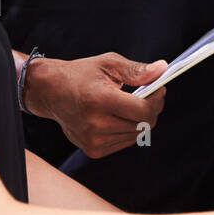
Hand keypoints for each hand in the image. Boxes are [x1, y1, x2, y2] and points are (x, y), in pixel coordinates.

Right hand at [24, 53, 166, 158]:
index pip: (143, 110)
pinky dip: (128, 130)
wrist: (51, 92)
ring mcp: (93, 140)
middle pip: (143, 124)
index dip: (157, 100)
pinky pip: (124, 142)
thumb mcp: (108, 64)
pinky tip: (118, 117)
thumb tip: (162, 70)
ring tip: (129, 105)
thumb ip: (136, 70)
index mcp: (99, 100)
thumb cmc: (80, 75)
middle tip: (148, 95)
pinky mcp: (93, 150)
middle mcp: (95, 124)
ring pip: (136, 135)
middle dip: (152, 109)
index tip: (159, 89)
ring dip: (140, 120)